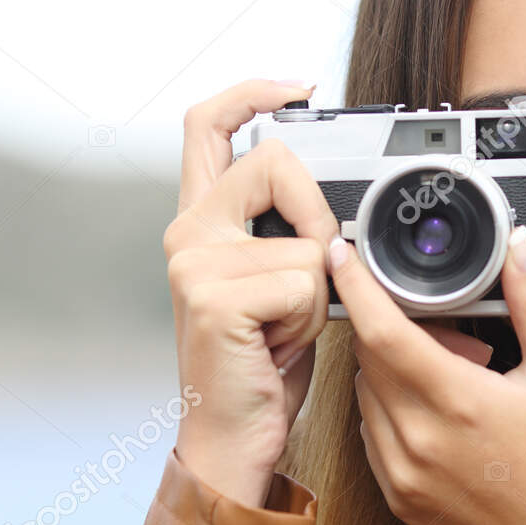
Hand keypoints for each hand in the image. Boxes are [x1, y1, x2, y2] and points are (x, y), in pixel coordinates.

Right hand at [165, 79, 338, 507]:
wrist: (233, 436)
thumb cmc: (261, 363)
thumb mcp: (276, 283)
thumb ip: (286, 229)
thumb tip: (336, 203)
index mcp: (201, 222)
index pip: (207, 124)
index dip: (252, 92)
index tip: (298, 88)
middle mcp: (189, 233)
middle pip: (276, 163)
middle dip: (318, 216)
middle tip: (306, 277)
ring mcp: (195, 262)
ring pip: (305, 237)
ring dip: (317, 289)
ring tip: (285, 325)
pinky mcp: (214, 296)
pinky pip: (304, 280)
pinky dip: (311, 317)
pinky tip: (277, 343)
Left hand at [331, 226, 525, 524]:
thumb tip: (518, 246)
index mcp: (456, 399)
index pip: (381, 328)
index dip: (355, 285)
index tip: (341, 253)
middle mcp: (418, 439)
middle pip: (369, 357)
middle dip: (390, 326)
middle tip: (440, 328)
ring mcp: (403, 475)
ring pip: (367, 396)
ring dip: (390, 371)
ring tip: (449, 376)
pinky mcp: (400, 501)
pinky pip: (372, 437)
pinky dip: (390, 412)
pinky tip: (435, 415)